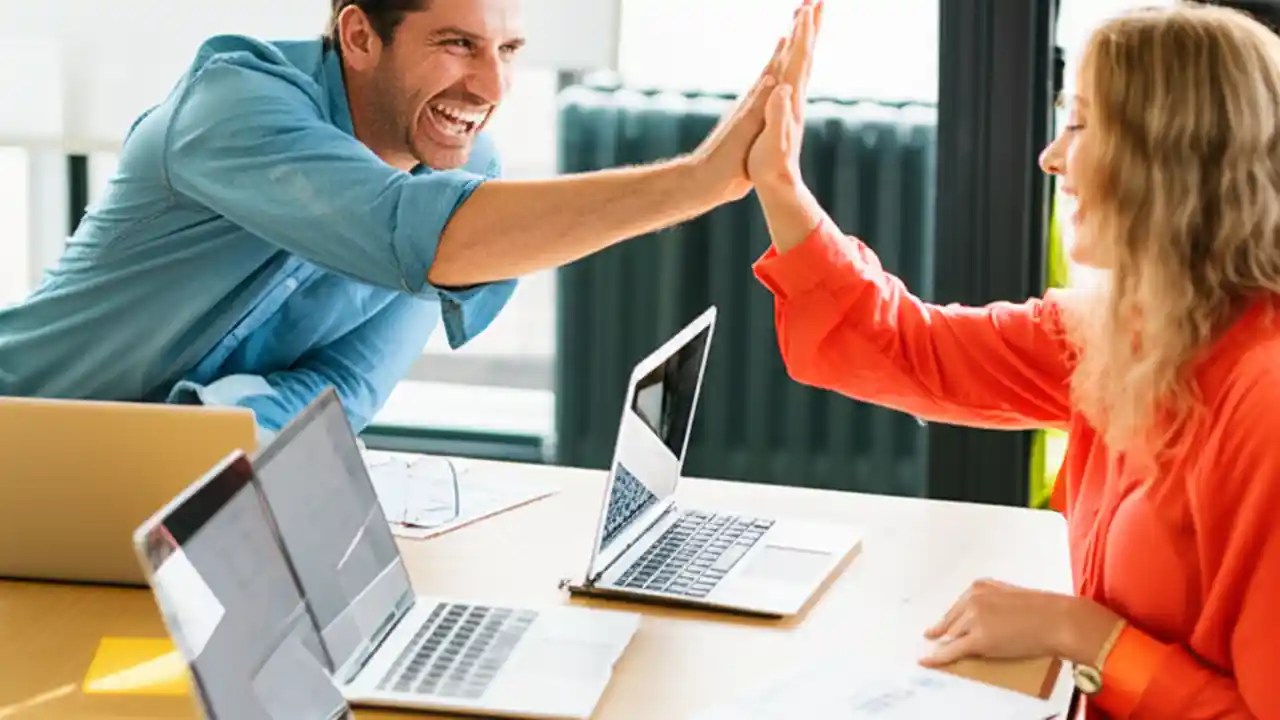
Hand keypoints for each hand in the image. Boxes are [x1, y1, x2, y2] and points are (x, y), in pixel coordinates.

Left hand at [688, 1, 821, 203]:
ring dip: (791, 42)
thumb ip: (760, 104)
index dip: (801, 33)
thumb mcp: (746, 132)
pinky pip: (772, 81)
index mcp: (763, 96)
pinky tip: (778, 63)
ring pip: (779, 63)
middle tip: (812, 0)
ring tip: (798, 22)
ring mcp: (757, 102)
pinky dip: (779, 66)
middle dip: (800, 28)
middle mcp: (760, 93)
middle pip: (785, 52)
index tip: (811, 6)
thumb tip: (772, 77)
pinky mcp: (754, 114)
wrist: (707, 178)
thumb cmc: (728, 160)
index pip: (788, 57)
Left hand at [919, 579, 1124, 667]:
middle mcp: (972, 600)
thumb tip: (977, 619)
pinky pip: (952, 651)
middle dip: (948, 635)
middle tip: (936, 641)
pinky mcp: (978, 639)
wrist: (1056, 620)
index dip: (949, 622)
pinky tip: (926, 662)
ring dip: (954, 646)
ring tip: (948, 652)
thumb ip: (990, 601)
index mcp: (979, 586)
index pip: (957, 608)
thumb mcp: (1009, 594)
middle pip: (951, 623)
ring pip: (954, 637)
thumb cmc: (1042, 609)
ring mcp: (974, 619)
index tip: (936, 631)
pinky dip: (938, 658)